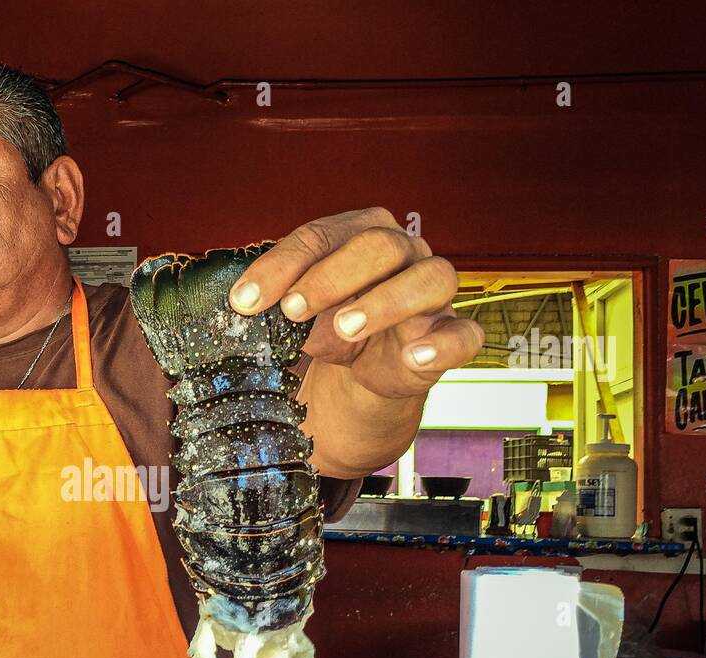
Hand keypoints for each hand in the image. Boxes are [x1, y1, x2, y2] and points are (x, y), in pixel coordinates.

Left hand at [229, 209, 483, 476]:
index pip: (321, 236)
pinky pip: (464, 333)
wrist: (365, 375)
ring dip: (384, 302)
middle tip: (292, 310)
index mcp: (361, 235)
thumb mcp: (298, 314)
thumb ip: (275, 303)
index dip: (281, 265)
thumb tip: (241, 307)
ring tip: (344, 329)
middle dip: (331, 276)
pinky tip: (414, 356)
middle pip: (379, 245)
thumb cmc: (333, 326)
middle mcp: (404, 253)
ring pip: (429, 278)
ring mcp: (434, 294)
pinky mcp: (451, 335)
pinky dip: (443, 344)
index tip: (246, 300)